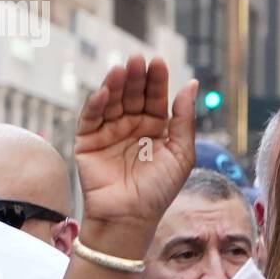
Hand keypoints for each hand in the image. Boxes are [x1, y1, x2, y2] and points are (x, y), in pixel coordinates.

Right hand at [76, 55, 196, 245]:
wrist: (131, 218)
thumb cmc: (159, 191)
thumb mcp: (180, 154)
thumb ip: (184, 120)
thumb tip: (191, 84)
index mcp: (155, 129)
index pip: (155, 99)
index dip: (157, 81)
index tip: (159, 63)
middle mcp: (131, 126)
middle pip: (133, 95)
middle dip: (136, 78)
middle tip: (138, 60)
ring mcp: (108, 131)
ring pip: (112, 101)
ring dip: (116, 85)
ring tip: (122, 70)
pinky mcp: (88, 140)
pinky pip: (91, 117)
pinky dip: (97, 104)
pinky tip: (105, 92)